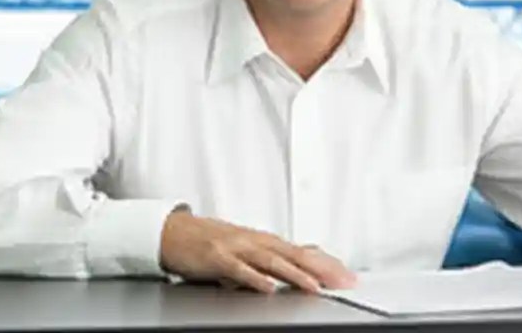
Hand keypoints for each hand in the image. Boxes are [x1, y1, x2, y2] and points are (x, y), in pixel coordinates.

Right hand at [158, 209, 355, 293]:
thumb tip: (301, 265)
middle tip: (343, 281)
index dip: (327, 264)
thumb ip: (272, 259)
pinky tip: (268, 288)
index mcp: (264, 241)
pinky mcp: (217, 258)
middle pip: (294, 254)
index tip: (348, 275)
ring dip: (294, 274)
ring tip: (313, 287)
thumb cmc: (210, 241)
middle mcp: (255, 241)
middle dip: (321, 269)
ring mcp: (237, 248)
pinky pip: (239, 270)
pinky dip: (255, 279)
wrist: (173, 232)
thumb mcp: (246, 249)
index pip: (303, 251)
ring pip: (271, 261)